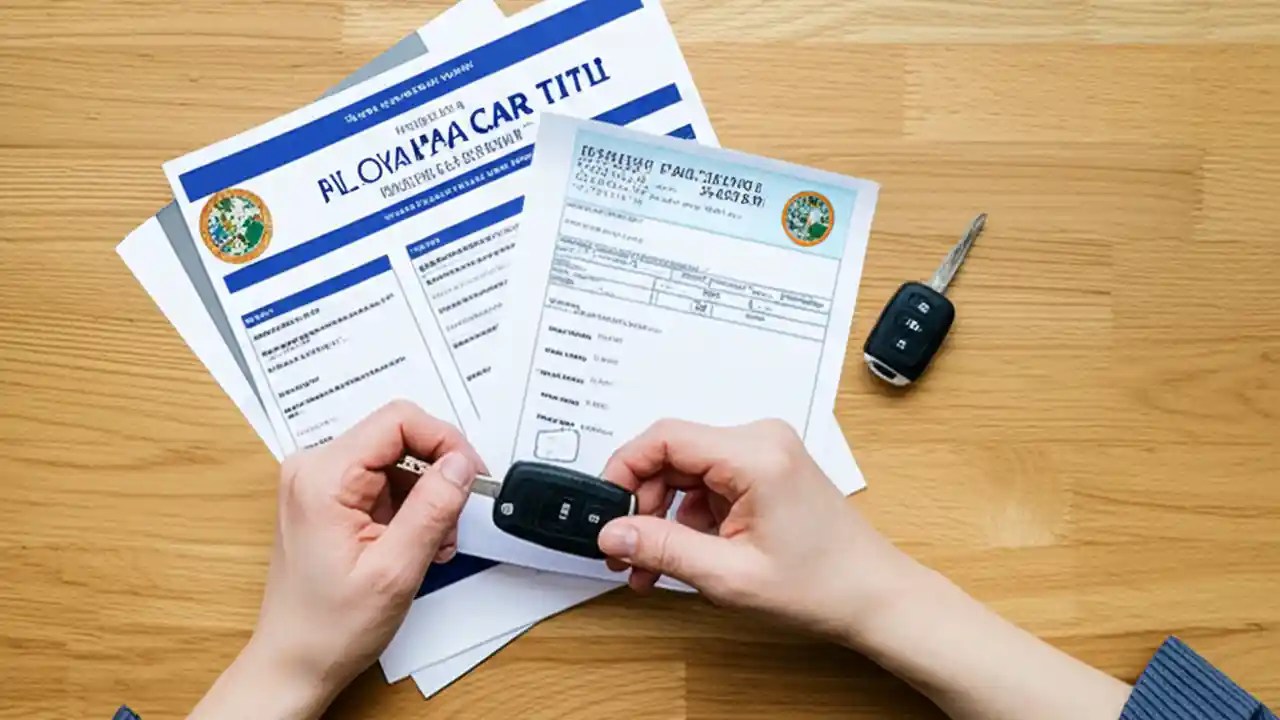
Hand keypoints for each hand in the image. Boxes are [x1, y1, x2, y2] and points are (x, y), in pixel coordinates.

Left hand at [191, 401, 481, 718]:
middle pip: (399, 438)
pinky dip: (411, 508)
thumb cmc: (330, 627)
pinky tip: (416, 543)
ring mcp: (319, 482)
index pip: (398, 421)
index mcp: (322, 477)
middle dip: (438, 476)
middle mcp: (314, 469)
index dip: (445, 440)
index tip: (471, 474)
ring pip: (397, 462)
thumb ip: (433, 509)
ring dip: (427, 497)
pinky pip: (384, 482)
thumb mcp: (396, 569)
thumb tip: (462, 463)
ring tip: (434, 544)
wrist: (296, 661)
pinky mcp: (329, 498)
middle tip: (454, 520)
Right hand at [597, 420, 1132, 719]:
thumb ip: (661, 549)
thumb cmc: (822, 585)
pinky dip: (690, 517)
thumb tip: (612, 534)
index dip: (623, 469)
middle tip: (628, 552)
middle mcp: (760, 440)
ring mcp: (766, 452)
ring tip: (654, 567)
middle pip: (673, 454)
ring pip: (687, 471)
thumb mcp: (727, 575)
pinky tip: (684, 555)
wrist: (874, 597)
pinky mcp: (767, 468)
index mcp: (754, 454)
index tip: (606, 508)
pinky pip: (710, 482)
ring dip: (665, 517)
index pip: (664, 437)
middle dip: (643, 504)